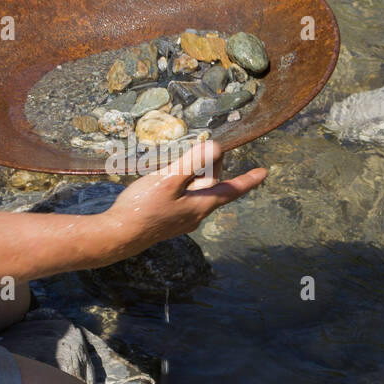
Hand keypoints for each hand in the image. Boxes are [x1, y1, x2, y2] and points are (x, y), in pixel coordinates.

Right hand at [103, 140, 266, 255]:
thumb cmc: (143, 208)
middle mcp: (196, 214)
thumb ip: (193, 162)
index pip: (232, 190)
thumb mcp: (169, 180)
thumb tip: (216, 147)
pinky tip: (165, 180)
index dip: (248, 180)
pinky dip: (181, 185)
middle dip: (211, 166)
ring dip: (193, 175)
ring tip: (179, 162)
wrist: (119, 236)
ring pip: (196, 191)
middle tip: (203, 148)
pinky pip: (183, 198)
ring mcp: (182, 219)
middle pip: (212, 185)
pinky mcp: (168, 220)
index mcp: (201, 205)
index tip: (264, 173)